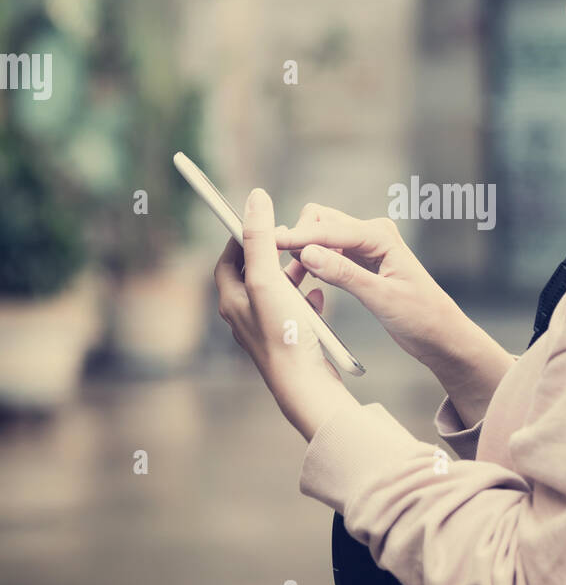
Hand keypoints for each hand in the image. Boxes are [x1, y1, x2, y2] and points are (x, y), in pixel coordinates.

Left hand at [213, 187, 358, 440]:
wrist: (305, 385)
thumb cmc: (283, 335)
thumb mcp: (268, 279)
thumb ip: (261, 238)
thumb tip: (256, 199)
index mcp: (233, 302)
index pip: (226, 262)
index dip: (239, 239)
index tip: (255, 221)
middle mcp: (246, 317)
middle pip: (253, 276)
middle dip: (271, 255)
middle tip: (288, 239)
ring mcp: (269, 330)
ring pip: (277, 293)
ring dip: (292, 275)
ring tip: (309, 261)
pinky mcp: (291, 341)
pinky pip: (297, 313)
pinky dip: (308, 299)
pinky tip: (321, 293)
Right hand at [276, 203, 516, 427]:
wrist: (441, 335)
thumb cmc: (421, 317)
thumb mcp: (382, 298)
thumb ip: (345, 274)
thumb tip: (307, 253)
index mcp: (381, 236)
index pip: (330, 230)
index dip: (298, 236)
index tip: (269, 243)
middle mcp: (372, 234)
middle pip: (320, 221)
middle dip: (297, 238)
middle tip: (276, 265)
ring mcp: (365, 247)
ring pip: (321, 236)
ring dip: (302, 250)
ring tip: (287, 276)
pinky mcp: (359, 262)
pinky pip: (327, 253)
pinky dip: (312, 262)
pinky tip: (302, 279)